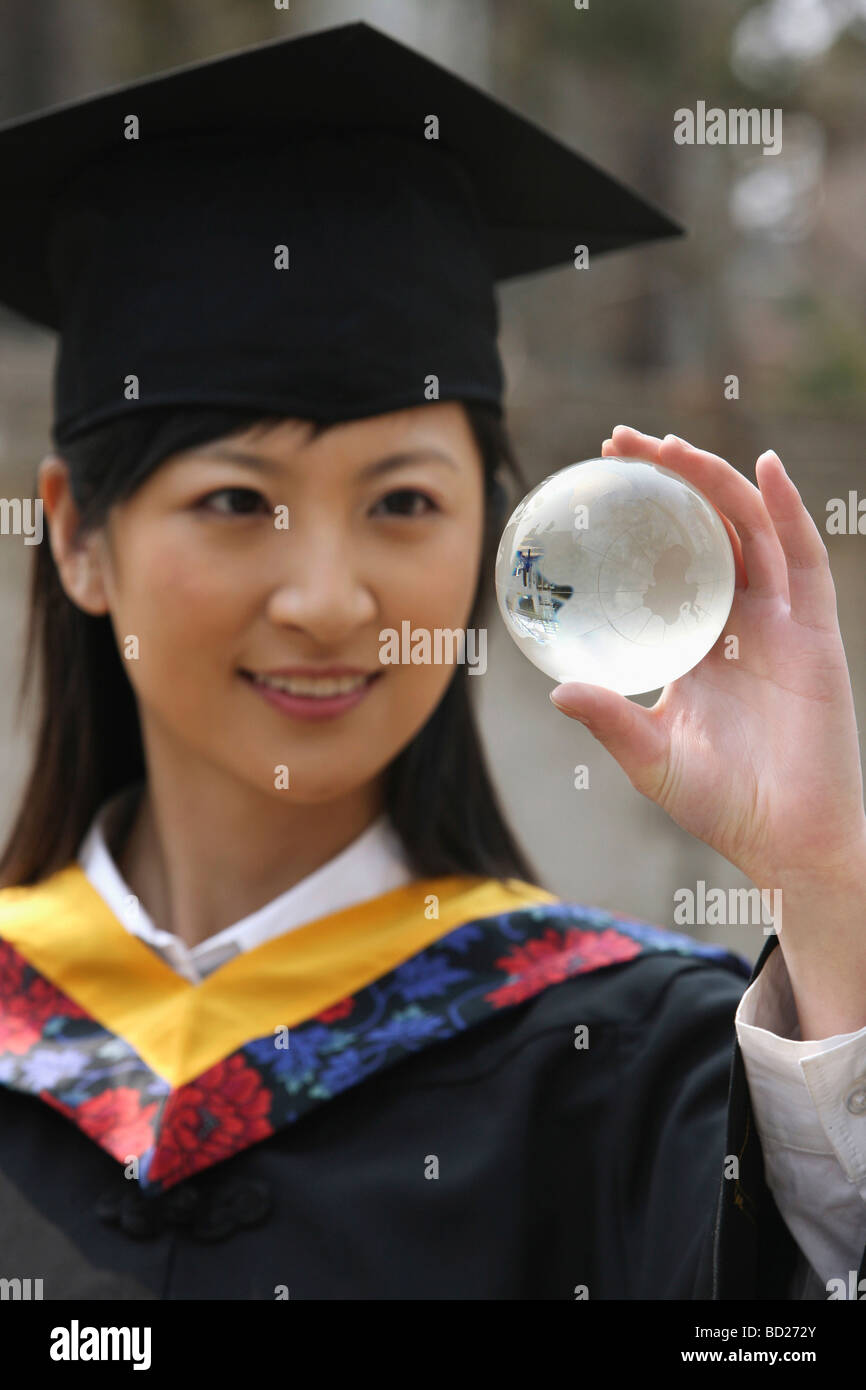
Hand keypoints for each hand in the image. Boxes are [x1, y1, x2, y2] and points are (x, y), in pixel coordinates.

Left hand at [549, 425, 865, 889]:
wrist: (788, 842)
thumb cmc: (721, 804)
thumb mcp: (649, 756)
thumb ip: (610, 719)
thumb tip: (556, 688)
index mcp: (700, 641)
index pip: (668, 558)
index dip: (640, 515)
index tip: (597, 479)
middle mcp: (740, 621)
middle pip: (707, 527)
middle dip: (668, 478)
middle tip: (617, 442)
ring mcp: (780, 623)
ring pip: (750, 529)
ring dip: (713, 480)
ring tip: (668, 446)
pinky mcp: (816, 633)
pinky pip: (804, 559)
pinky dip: (787, 510)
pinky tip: (766, 468)